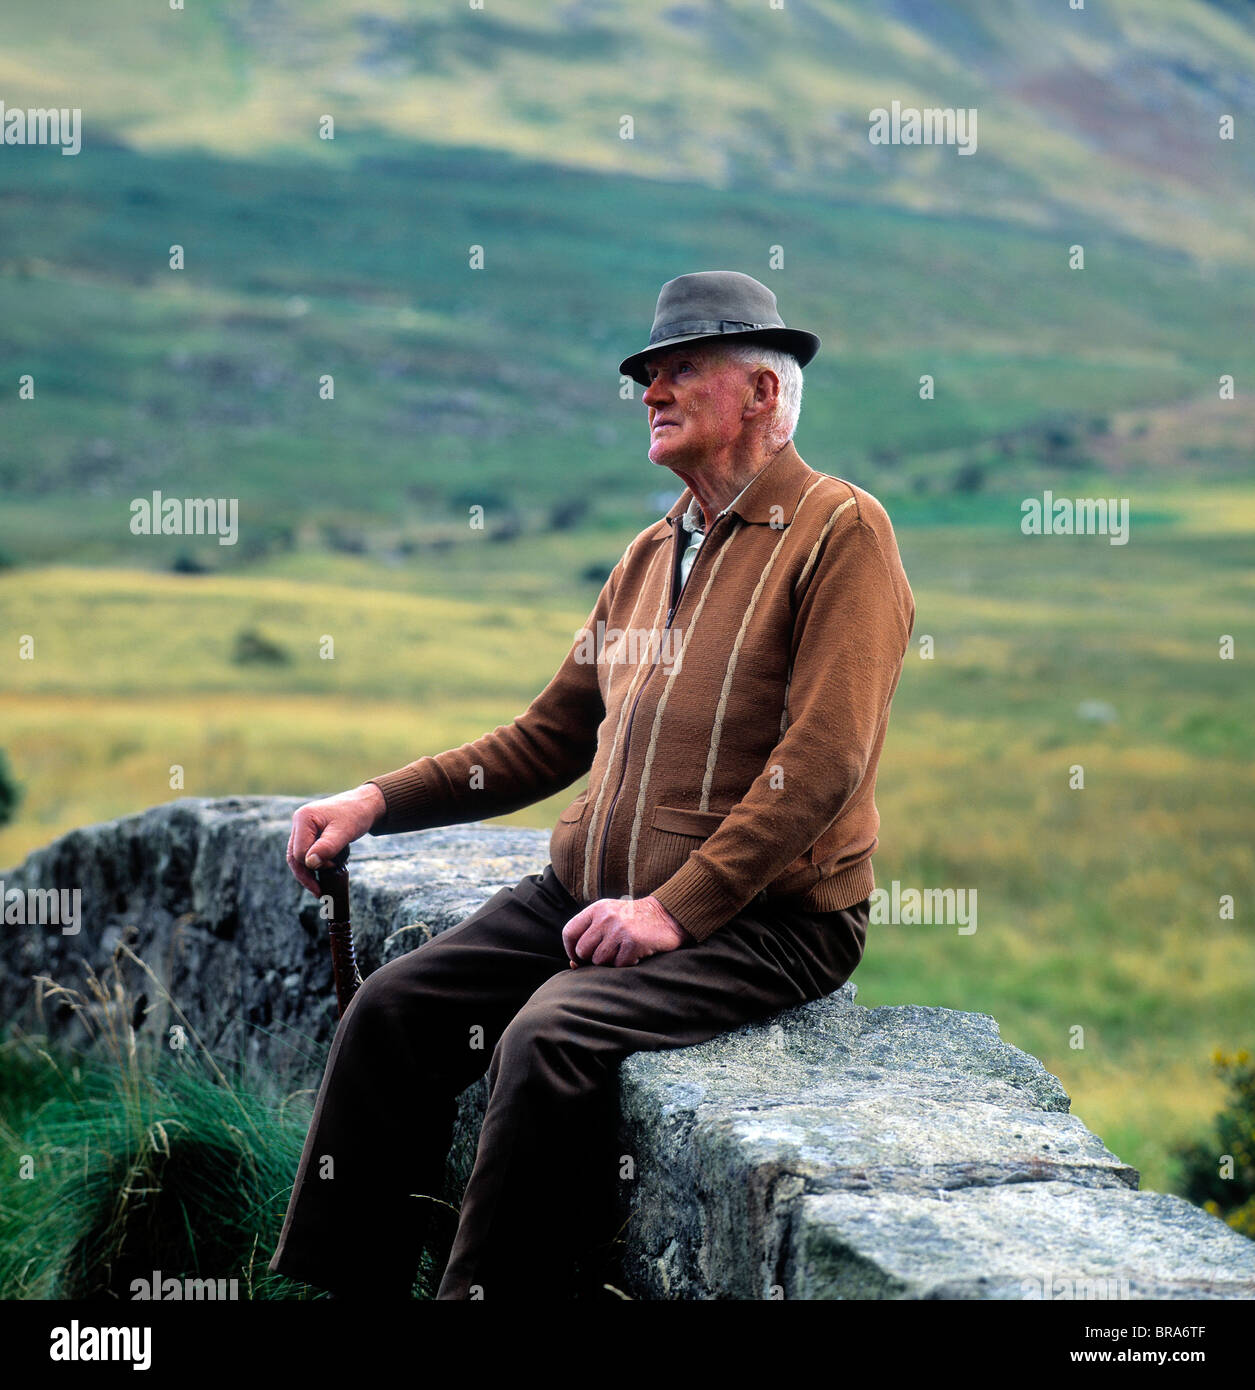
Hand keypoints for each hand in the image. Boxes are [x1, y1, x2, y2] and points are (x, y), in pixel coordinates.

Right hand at [286, 783, 385, 895]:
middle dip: (306, 876)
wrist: (365, 805)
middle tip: (319, 893)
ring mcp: (302, 828)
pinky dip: (313, 865)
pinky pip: (305, 853)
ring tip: (319, 889)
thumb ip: (327, 847)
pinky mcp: (308, 834)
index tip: (333, 865)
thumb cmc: (356, 815)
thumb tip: (310, 864)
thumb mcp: (344, 832)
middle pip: (294, 857)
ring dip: (308, 873)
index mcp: (303, 819)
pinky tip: (321, 875)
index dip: (315, 864)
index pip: (300, 852)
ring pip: (297, 857)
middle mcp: (298, 823)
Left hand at [561, 895, 692, 968]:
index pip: (569, 932)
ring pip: (600, 960)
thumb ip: (590, 935)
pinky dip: (627, 963)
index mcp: (597, 909)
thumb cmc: (634, 921)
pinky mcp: (633, 942)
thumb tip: (574, 965)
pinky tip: (636, 954)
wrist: (668, 916)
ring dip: (611, 962)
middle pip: (583, 951)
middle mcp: (606, 917)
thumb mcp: (610, 918)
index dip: (570, 950)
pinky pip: (619, 965)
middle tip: (609, 954)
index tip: (579, 958)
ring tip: (624, 951)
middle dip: (593, 959)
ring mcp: (619, 929)